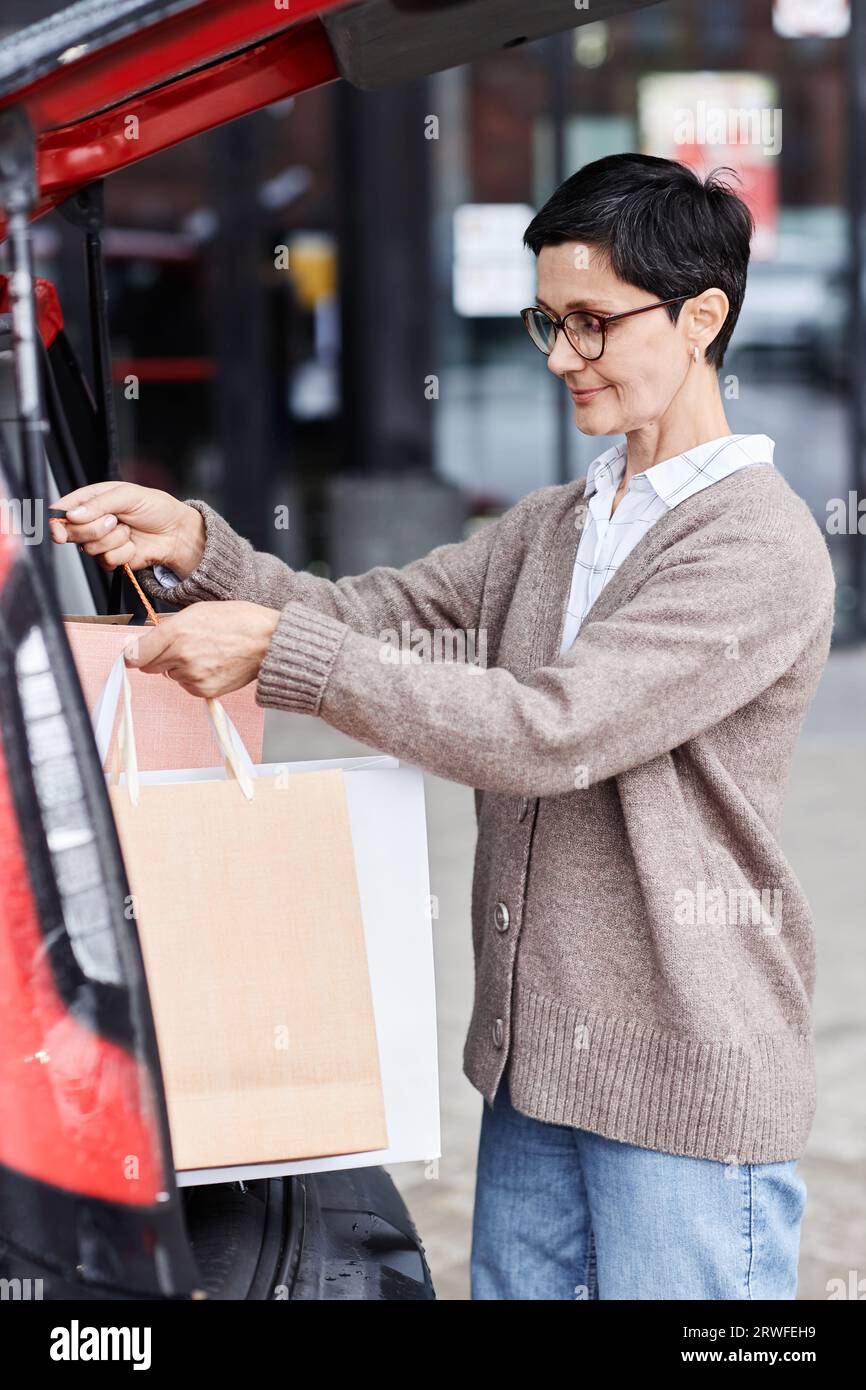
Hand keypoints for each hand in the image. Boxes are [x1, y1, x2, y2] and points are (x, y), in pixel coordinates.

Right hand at [47, 481, 205, 576]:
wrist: (176, 533)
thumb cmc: (156, 508)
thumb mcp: (128, 495)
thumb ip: (99, 503)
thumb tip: (74, 514)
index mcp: (91, 500)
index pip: (63, 510)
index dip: (57, 521)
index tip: (59, 529)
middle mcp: (92, 521)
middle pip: (72, 532)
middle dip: (95, 528)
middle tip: (115, 520)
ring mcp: (100, 541)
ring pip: (90, 548)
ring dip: (114, 540)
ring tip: (128, 530)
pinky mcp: (111, 558)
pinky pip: (107, 560)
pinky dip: (123, 553)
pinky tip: (132, 545)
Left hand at [122, 601, 280, 698]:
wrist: (267, 641)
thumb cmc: (237, 620)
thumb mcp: (196, 611)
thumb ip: (167, 628)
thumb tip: (144, 643)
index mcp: (175, 632)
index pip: (136, 654)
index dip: (133, 654)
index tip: (132, 655)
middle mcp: (181, 656)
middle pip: (150, 666)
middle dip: (158, 657)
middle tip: (180, 646)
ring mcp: (192, 676)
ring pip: (170, 675)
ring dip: (179, 667)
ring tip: (205, 652)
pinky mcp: (204, 690)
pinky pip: (187, 686)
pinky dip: (194, 678)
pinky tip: (212, 664)